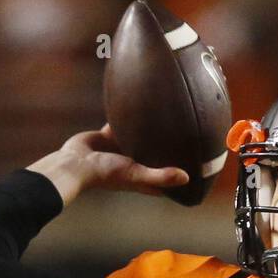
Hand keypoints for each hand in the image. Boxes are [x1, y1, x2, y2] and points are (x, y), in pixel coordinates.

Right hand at [28, 125, 188, 204]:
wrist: (74, 163)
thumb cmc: (105, 174)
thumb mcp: (136, 173)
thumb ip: (160, 175)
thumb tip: (188, 178)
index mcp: (144, 176)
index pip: (169, 176)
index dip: (185, 171)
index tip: (203, 164)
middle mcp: (136, 163)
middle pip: (159, 154)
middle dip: (173, 145)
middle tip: (194, 129)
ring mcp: (123, 149)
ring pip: (144, 136)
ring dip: (154, 128)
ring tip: (171, 111)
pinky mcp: (111, 136)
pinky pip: (125, 123)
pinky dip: (132, 114)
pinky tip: (143, 99)